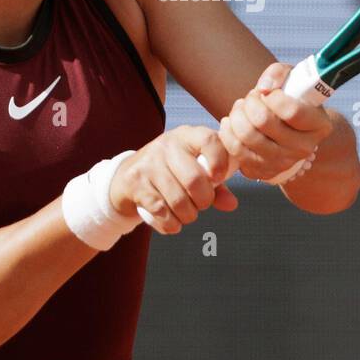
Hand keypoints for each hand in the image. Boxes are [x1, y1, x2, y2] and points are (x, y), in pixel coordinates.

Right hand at [108, 126, 237, 234]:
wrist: (127, 177)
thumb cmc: (171, 173)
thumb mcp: (194, 170)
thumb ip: (216, 185)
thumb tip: (231, 204)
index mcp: (187, 136)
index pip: (209, 140)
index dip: (220, 161)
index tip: (219, 178)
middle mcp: (167, 145)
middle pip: (195, 180)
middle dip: (204, 201)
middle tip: (201, 204)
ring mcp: (148, 163)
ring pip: (178, 200)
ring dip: (188, 216)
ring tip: (187, 214)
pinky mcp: (135, 182)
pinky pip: (160, 211)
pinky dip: (171, 224)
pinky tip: (172, 223)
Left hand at [218, 62, 333, 182]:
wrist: (287, 128)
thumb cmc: (290, 98)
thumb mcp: (292, 79)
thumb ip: (279, 73)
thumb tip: (263, 88)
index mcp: (318, 125)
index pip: (292, 111)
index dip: (273, 97)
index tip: (269, 92)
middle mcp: (303, 148)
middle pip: (263, 122)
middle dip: (250, 102)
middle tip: (252, 97)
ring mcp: (282, 163)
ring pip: (247, 137)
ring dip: (237, 115)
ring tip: (241, 107)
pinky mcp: (262, 171)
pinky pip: (235, 151)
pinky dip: (228, 132)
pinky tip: (232, 121)